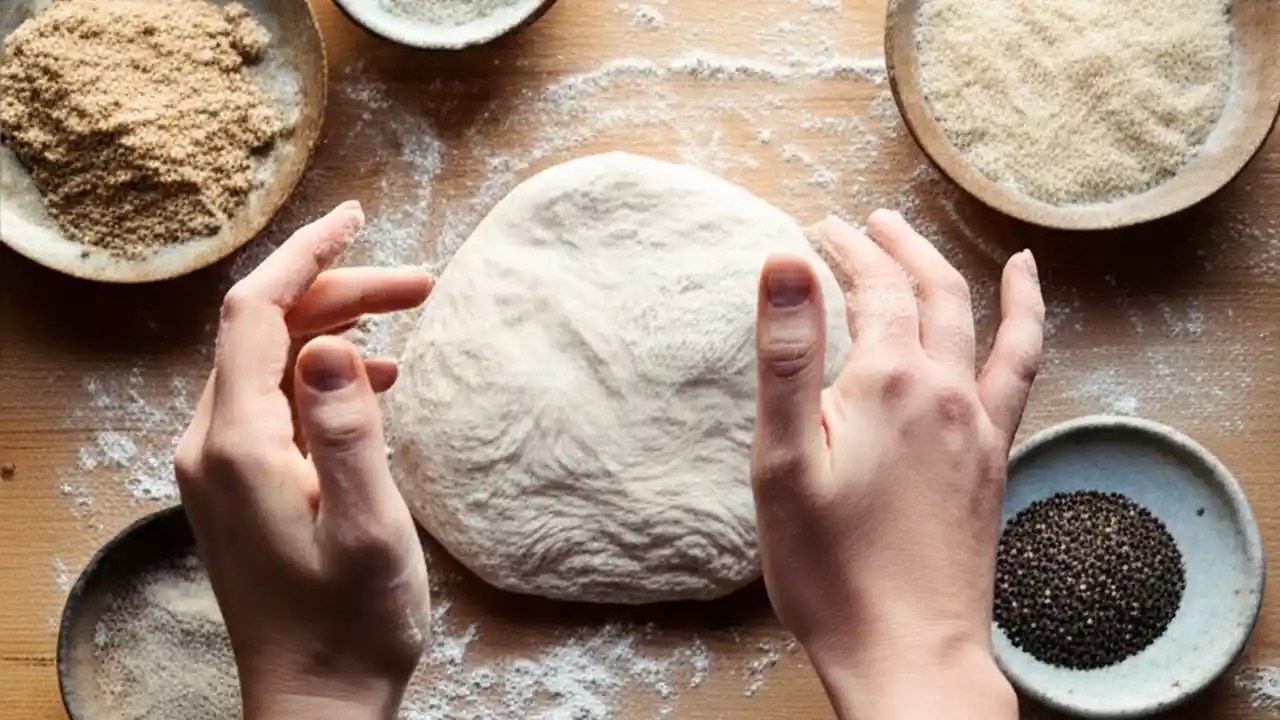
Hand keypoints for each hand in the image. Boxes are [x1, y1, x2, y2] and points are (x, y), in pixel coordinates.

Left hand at [174, 202, 432, 719]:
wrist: (316, 700)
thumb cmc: (351, 620)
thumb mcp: (368, 525)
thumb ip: (347, 429)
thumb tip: (335, 342)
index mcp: (236, 444)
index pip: (255, 312)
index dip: (307, 255)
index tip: (357, 215)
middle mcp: (212, 445)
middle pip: (265, 331)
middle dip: (342, 292)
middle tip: (424, 283)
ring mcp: (220, 467)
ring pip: (271, 363)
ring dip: (336, 330)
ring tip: (412, 319)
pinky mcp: (239, 485)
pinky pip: (274, 402)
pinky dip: (324, 374)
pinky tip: (377, 382)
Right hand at [751, 211, 1043, 718]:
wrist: (908, 651)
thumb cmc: (831, 570)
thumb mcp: (784, 463)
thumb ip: (786, 358)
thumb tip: (785, 263)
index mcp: (888, 385)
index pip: (869, 287)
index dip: (841, 250)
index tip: (812, 231)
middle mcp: (945, 390)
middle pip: (924, 291)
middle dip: (888, 247)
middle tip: (857, 223)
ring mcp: (979, 422)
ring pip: (972, 316)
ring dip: (942, 268)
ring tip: (915, 236)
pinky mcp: (994, 456)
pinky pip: (1019, 363)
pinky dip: (1024, 315)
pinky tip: (1023, 290)